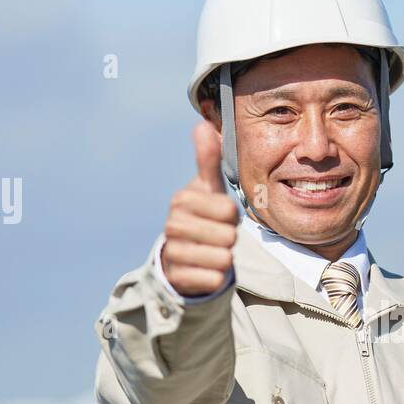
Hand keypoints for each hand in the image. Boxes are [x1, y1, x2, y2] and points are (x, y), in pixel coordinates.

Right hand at [160, 121, 239, 295]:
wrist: (181, 256)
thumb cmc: (202, 218)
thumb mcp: (206, 189)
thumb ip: (207, 160)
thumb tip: (202, 124)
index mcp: (182, 200)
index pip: (229, 210)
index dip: (231, 217)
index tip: (218, 217)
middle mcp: (173, 225)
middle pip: (229, 236)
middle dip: (229, 238)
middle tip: (215, 236)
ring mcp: (173, 252)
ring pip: (224, 258)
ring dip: (224, 258)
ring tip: (210, 252)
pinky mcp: (178, 277)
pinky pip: (215, 279)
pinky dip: (217, 277)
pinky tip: (204, 269)